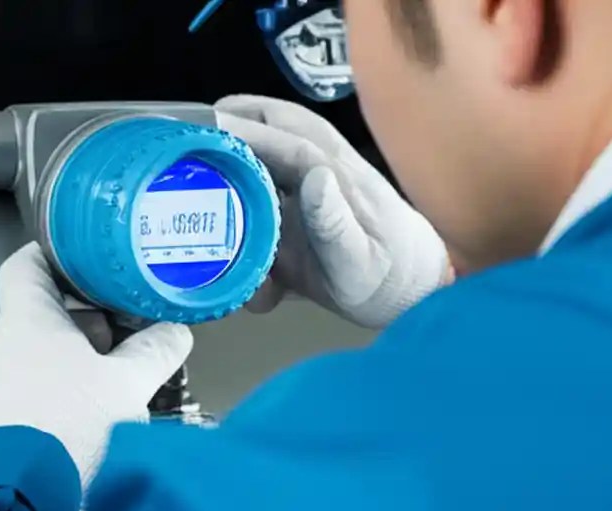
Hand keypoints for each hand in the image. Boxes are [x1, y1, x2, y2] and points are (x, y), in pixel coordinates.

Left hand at [0, 244, 192, 485]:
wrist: (16, 495)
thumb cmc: (67, 422)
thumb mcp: (125, 385)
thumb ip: (155, 353)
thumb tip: (178, 331)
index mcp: (27, 320)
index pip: (25, 265)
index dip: (54, 252)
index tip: (87, 254)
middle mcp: (7, 345)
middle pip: (48, 312)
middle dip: (92, 315)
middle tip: (132, 318)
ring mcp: (3, 385)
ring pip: (49, 353)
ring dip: (87, 356)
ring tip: (129, 367)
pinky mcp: (9, 420)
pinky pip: (44, 387)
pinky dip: (74, 387)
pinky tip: (106, 406)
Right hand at [215, 95, 452, 329]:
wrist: (415, 290)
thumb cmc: (388, 281)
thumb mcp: (358, 263)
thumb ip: (335, 225)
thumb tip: (314, 177)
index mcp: (339, 181)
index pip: (287, 143)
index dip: (246, 133)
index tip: (206, 129)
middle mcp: (330, 171)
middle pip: (283, 126)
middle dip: (240, 118)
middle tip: (196, 124)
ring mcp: (324, 182)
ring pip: (283, 140)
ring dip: (247, 131)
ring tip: (207, 136)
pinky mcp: (318, 199)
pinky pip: (287, 165)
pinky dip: (259, 155)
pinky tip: (233, 166)